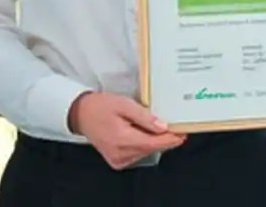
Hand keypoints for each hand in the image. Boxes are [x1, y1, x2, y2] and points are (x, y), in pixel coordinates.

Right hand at [68, 91, 185, 169]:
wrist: (82, 114)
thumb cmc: (101, 106)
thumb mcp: (125, 105)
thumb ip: (144, 117)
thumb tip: (163, 127)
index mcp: (121, 139)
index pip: (153, 143)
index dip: (170, 139)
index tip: (183, 132)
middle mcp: (120, 153)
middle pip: (151, 148)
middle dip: (165, 138)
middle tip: (176, 126)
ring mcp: (118, 159)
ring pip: (146, 151)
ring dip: (155, 141)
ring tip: (156, 126)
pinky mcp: (117, 161)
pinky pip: (138, 153)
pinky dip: (145, 144)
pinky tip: (144, 133)